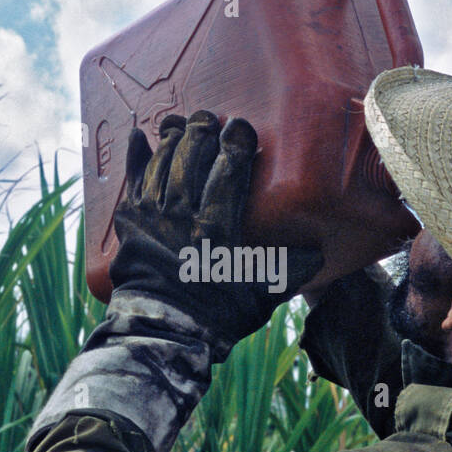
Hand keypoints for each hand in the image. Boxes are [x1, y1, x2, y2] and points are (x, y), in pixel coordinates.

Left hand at [109, 110, 322, 361]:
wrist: (163, 332)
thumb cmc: (217, 314)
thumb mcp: (261, 294)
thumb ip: (291, 269)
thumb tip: (321, 251)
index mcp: (216, 228)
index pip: (227, 172)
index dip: (235, 144)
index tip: (242, 128)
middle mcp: (181, 215)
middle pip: (190, 158)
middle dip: (202, 132)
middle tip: (212, 119)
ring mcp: (152, 215)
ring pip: (162, 163)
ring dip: (174, 139)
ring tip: (185, 124)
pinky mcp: (130, 221)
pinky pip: (132, 179)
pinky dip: (136, 155)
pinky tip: (139, 134)